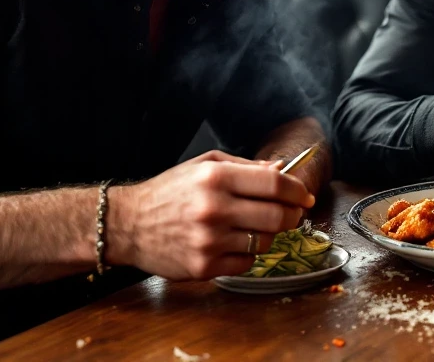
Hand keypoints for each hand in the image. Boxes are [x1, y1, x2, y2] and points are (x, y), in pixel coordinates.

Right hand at [109, 150, 315, 280]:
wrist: (129, 224)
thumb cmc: (169, 192)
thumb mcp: (204, 165)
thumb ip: (245, 167)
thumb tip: (281, 170)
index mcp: (216, 178)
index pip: (274, 185)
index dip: (297, 191)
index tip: (305, 196)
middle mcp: (214, 209)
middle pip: (277, 217)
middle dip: (291, 215)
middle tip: (291, 213)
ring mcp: (209, 241)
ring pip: (265, 242)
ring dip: (268, 235)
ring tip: (253, 226)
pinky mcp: (204, 266)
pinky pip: (247, 262)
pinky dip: (248, 253)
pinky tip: (234, 242)